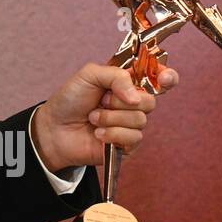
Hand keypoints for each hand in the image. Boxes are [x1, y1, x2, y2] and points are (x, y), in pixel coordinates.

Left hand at [30, 64, 178, 172]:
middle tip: (102, 101)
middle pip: (150, 102)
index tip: (165, 77)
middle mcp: (133, 104)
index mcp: (127, 83)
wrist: (54, 128)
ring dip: (111, 118)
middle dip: (122, 101)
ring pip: (139, 120)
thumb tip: (136, 96)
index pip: (159, 78)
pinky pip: (133, 138)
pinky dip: (112, 134)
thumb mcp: (89, 75)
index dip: (167, 77)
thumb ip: (115, 76)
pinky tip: (97, 133)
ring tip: (93, 118)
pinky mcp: (127, 145)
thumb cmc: (70, 99)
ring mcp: (131, 125)